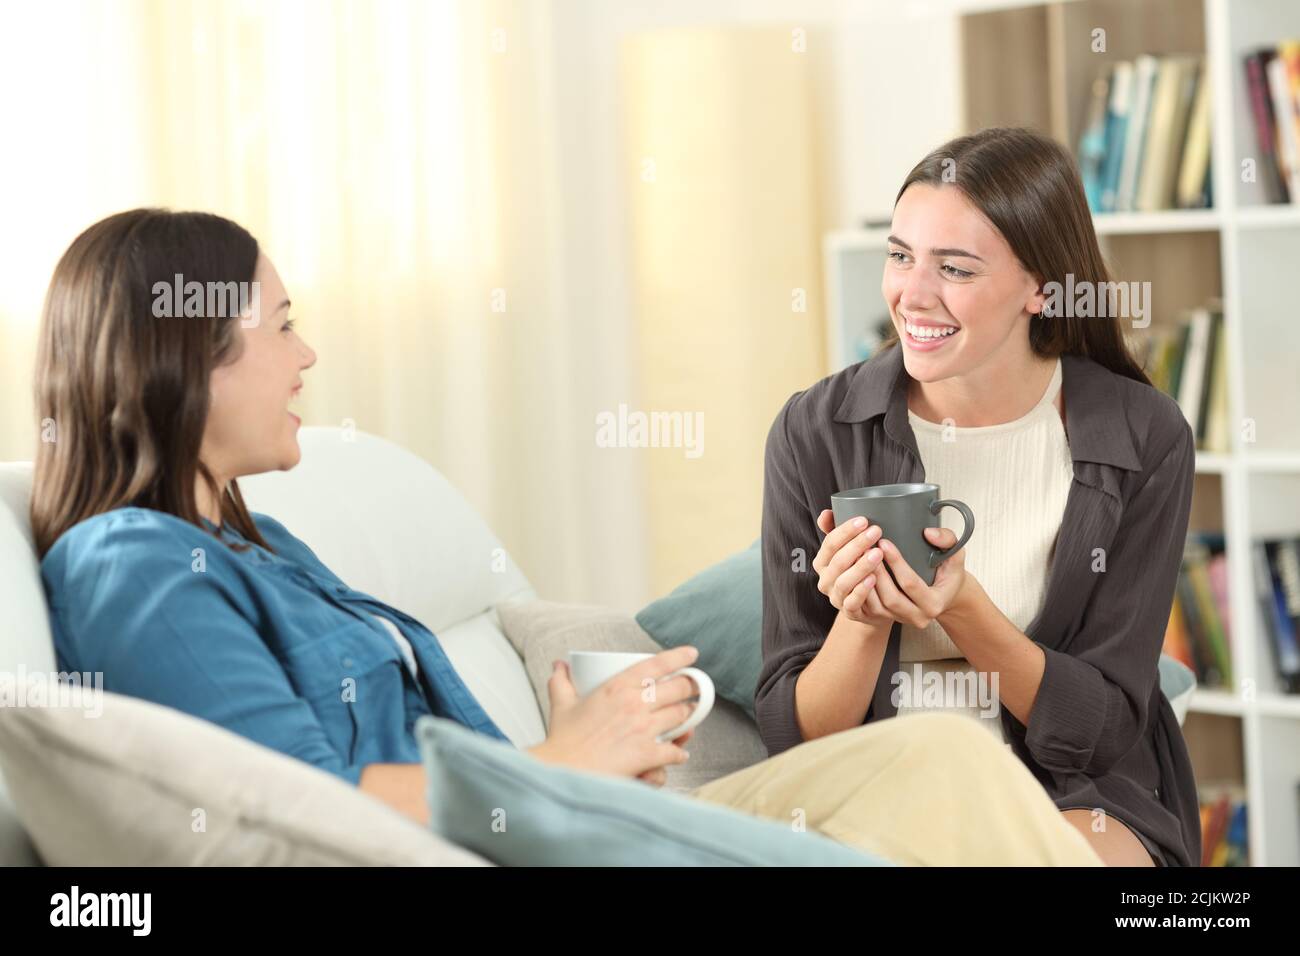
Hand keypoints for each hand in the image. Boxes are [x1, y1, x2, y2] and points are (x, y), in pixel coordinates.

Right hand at [533, 646, 701, 781]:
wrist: (564, 771)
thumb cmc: (563, 740)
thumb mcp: (562, 704)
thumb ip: (561, 681)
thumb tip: (559, 665)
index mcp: (617, 687)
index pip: (656, 664)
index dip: (679, 656)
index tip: (691, 654)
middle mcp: (635, 704)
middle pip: (677, 689)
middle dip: (690, 687)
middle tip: (693, 688)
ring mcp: (644, 729)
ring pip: (681, 716)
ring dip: (687, 717)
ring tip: (688, 717)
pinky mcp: (648, 754)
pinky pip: (674, 751)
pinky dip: (679, 753)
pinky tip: (679, 753)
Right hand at [813, 510, 891, 627]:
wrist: (870, 604)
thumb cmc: (858, 568)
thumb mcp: (848, 550)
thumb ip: (837, 531)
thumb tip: (826, 513)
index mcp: (822, 562)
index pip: (830, 544)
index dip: (845, 531)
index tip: (864, 520)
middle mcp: (825, 580)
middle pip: (838, 561)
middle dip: (856, 545)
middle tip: (876, 531)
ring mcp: (836, 597)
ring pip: (844, 582)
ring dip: (860, 567)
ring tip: (878, 554)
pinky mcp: (848, 612)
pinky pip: (852, 603)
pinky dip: (861, 591)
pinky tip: (873, 579)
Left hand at [868, 526, 969, 627]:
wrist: (946, 594)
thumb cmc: (949, 573)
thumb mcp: (956, 555)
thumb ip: (948, 540)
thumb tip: (929, 533)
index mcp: (934, 604)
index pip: (910, 583)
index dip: (896, 562)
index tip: (884, 542)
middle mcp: (918, 617)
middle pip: (891, 597)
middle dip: (877, 572)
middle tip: (866, 549)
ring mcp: (902, 620)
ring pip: (877, 606)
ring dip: (866, 582)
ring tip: (859, 558)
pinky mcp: (890, 619)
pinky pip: (870, 609)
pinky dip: (861, 591)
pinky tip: (856, 572)